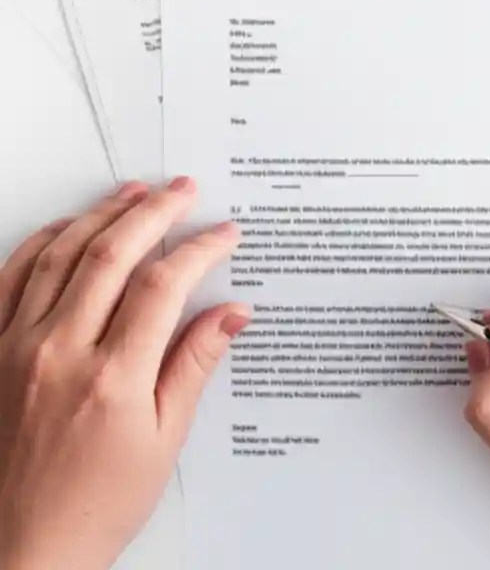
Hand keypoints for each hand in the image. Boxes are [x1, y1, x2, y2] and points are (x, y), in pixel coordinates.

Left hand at [0, 178, 246, 569]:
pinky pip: (11, 278)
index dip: (199, 249)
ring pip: (60, 255)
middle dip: (154, 213)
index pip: (163, 287)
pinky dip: (41, 243)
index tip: (222, 235)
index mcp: (112, 379)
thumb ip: (193, 365)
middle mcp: (59, 353)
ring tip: (133, 193)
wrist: (24, 545)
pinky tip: (67, 228)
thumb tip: (230, 314)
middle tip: (183, 192)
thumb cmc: (94, 504)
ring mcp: (17, 348)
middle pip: (111, 255)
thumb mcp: (164, 439)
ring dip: (101, 215)